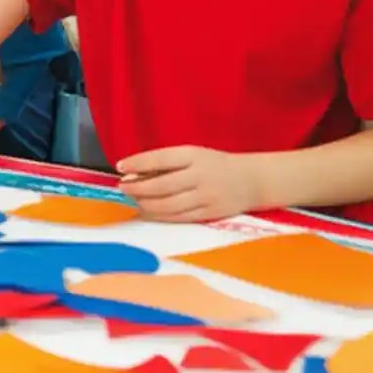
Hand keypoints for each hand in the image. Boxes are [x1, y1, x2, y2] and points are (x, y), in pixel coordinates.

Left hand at [117, 146, 265, 222]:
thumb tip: (133, 174)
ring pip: (168, 205)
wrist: (252, 180)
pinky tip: (147, 211)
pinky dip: (160, 215)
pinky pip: (179, 217)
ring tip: (134, 199)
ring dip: (145, 203)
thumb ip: (166, 163)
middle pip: (162, 185)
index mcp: (194, 155)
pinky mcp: (210, 214)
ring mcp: (206, 197)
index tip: (120, 166)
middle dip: (138, 188)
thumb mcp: (193, 155)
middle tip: (123, 187)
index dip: (138, 163)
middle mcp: (200, 176)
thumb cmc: (215, 165)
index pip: (161, 158)